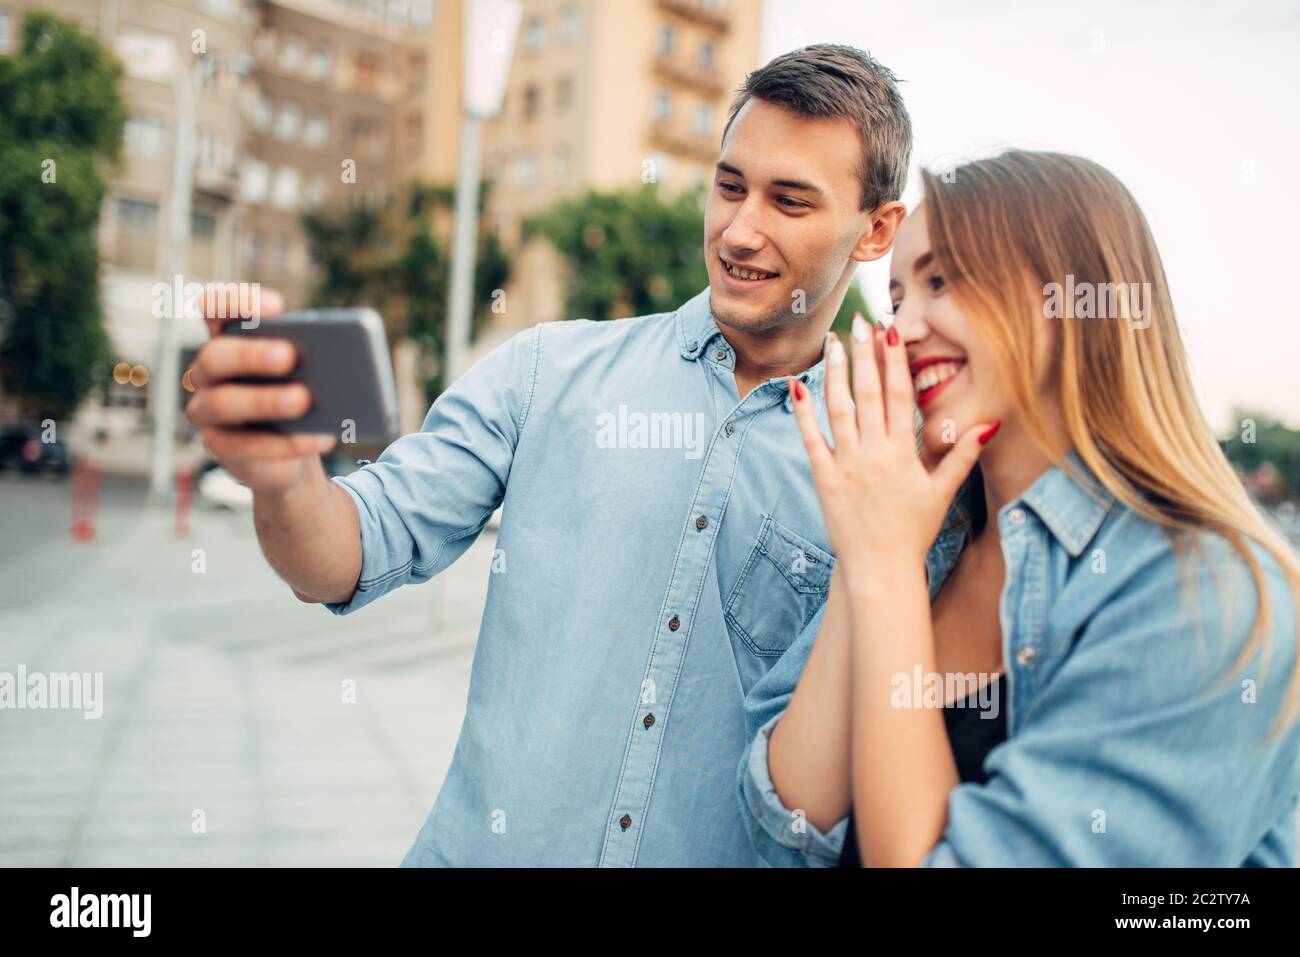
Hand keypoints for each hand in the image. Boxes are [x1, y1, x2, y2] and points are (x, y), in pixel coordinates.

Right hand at [185, 285, 336, 493]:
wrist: (293, 449)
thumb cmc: (300, 394)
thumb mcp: (308, 373)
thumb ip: (312, 360)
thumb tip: (334, 360)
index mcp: (226, 338)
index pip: (216, 308)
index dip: (238, 302)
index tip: (278, 307)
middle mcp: (208, 371)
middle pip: (216, 356)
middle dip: (251, 355)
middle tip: (289, 355)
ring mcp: (207, 409)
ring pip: (222, 403)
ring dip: (264, 401)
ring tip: (304, 400)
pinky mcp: (220, 445)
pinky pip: (245, 446)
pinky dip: (285, 443)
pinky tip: (319, 438)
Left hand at [789, 314, 996, 574]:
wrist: (881, 568)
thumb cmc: (914, 531)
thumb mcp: (942, 492)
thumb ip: (963, 456)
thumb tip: (989, 424)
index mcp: (905, 453)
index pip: (901, 396)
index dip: (896, 362)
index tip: (892, 332)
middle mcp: (876, 454)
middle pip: (870, 394)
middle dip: (865, 354)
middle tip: (861, 321)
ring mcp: (848, 465)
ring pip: (840, 409)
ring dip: (835, 373)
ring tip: (833, 342)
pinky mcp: (824, 479)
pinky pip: (812, 440)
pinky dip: (803, 414)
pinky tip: (796, 387)